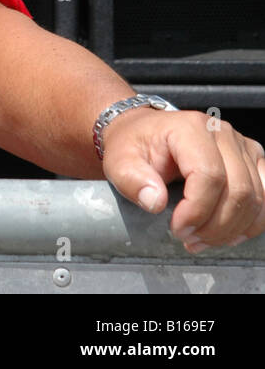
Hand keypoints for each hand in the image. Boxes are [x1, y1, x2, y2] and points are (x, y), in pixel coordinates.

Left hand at [102, 107, 264, 251]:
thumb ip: (132, 180)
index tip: (177, 229)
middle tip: (188, 239)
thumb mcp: (119, 161)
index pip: (209, 175)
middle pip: (238, 190)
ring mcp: (242, 146)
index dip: (197, 210)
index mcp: (191, 128)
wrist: (144, 132)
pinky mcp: (253, 160)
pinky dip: (250, 222)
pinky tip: (226, 234)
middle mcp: (222, 133)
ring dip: (232, 229)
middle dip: (215, 225)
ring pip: (257, 198)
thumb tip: (156, 202)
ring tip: (202, 240)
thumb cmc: (134, 145)